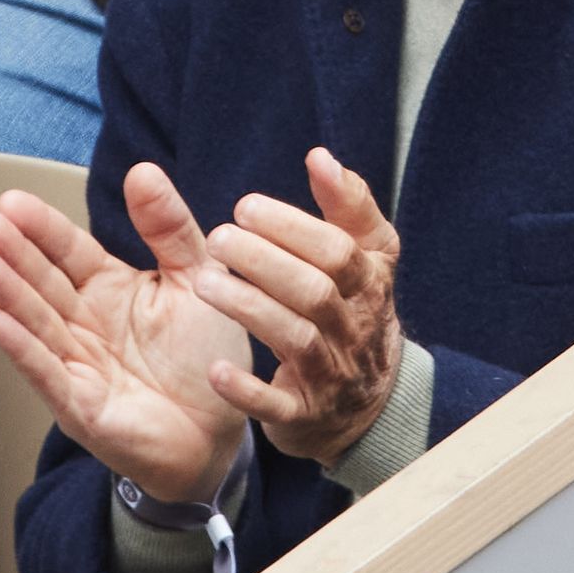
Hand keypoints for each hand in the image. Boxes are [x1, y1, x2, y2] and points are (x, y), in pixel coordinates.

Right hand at [0, 164, 249, 503]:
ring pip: (38, 323)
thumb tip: (141, 170)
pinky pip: (48, 374)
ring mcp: (78, 365)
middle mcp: (85, 324)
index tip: (12, 200)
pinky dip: (23, 349)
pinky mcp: (81, 407)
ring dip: (10, 296)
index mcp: (110, 289)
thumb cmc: (206, 352)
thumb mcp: (197, 277)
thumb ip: (169, 227)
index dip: (42, 227)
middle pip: (45, 283)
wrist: (223, 430)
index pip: (70, 251)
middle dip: (16, 255)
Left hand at [193, 147, 402, 468]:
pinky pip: (279, 406)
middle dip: (264, 261)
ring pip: (295, 339)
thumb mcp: (368, 257)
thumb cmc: (356, 310)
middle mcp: (353, 327)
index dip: (292, 226)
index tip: (244, 205)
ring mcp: (331, 374)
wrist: (370, 403)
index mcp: (369, 282)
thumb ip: (348, 205)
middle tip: (217, 238)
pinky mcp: (305, 415)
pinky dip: (248, 390)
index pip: (338, 250)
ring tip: (202, 282)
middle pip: (315, 291)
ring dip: (250, 308)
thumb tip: (320, 157)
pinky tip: (215, 369)